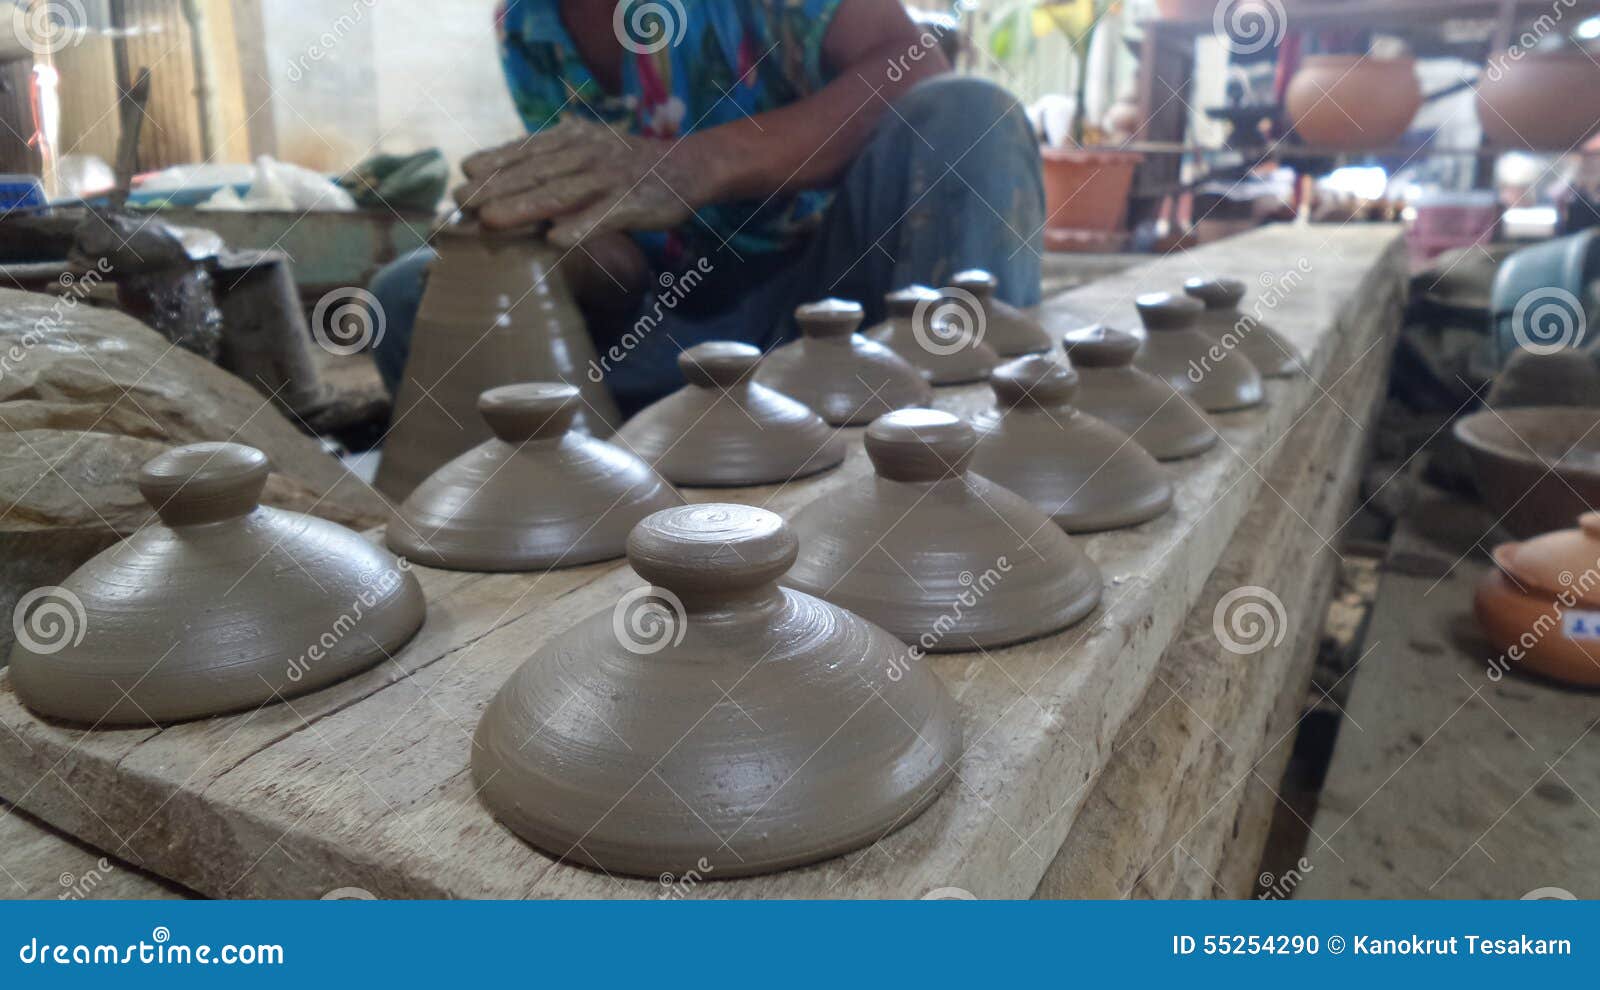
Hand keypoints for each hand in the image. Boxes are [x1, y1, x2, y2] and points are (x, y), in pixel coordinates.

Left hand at [455, 118, 718, 247]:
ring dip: (524, 208)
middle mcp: (586, 155)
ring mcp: (609, 180)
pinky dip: (580, 227)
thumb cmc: (625, 165)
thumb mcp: (586, 151)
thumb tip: (498, 183)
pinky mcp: (632, 205)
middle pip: (534, 173)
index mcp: (571, 140)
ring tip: (491, 221)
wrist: (686, 167)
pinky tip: (555, 240)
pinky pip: (603, 217)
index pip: (526, 150)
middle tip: (460, 202)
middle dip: (495, 188)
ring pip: (560, 194)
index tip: (463, 175)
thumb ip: (549, 163)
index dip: (494, 162)